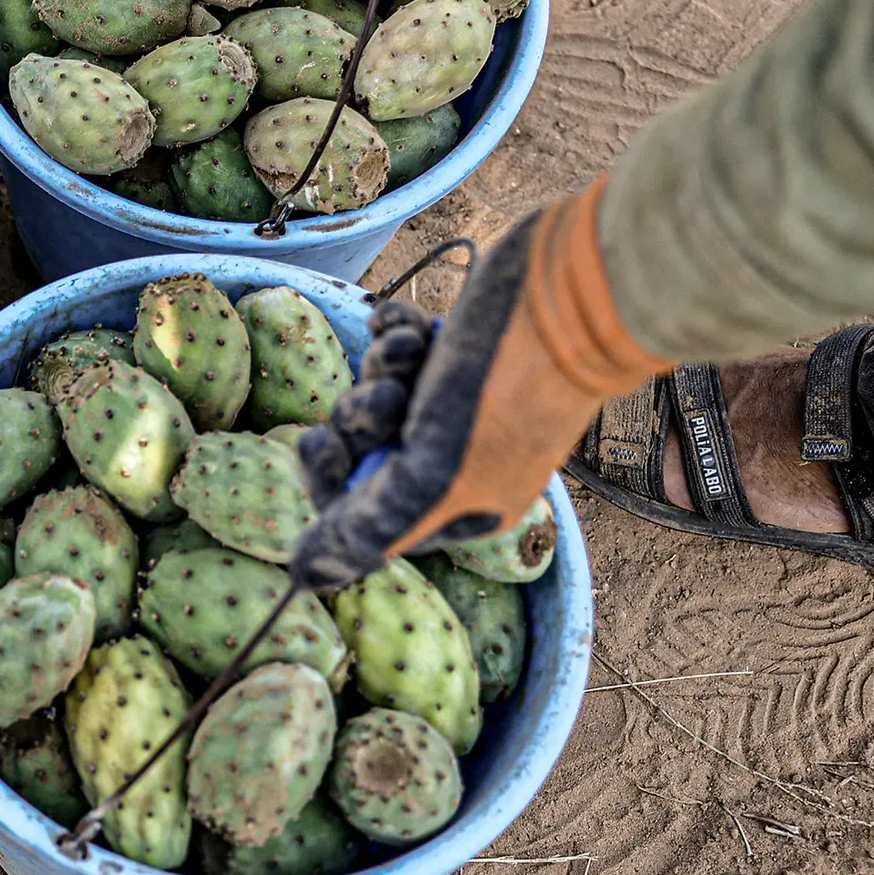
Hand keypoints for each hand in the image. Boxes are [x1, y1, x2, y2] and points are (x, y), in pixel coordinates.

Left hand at [288, 180, 670, 586]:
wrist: (567, 298)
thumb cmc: (502, 395)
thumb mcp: (431, 477)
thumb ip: (368, 528)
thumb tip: (306, 576)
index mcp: (462, 510)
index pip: (368, 517)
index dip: (332, 481)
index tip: (321, 443)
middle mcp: (460, 461)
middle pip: (366, 451)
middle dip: (360, 417)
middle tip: (383, 396)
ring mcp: (459, 403)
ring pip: (379, 392)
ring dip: (381, 368)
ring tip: (410, 352)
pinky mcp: (457, 350)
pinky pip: (397, 346)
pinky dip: (393, 332)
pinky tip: (410, 322)